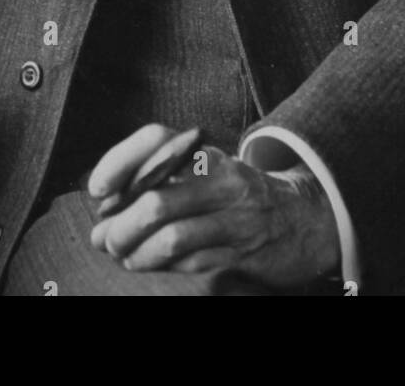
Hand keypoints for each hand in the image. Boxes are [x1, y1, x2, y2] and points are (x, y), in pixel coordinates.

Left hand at [87, 124, 340, 287]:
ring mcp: (234, 216)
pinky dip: (158, 264)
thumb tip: (103, 216)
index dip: (118, 161)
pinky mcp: (243, 251)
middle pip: (156, 200)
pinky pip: (190, 261)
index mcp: (207, 151)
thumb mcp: (205, 174)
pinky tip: (146, 262)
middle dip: (120, 227)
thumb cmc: (239, 195)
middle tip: (103, 238)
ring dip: (135, 251)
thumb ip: (158, 184)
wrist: (306, 217)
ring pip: (171, 237)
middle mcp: (221, 178)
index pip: (156, 139)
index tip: (98, 189)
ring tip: (122, 253)